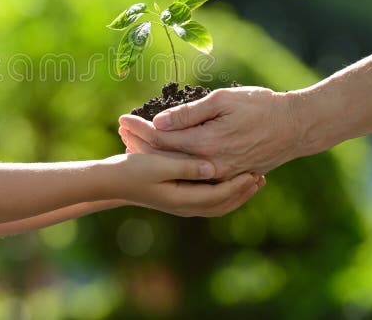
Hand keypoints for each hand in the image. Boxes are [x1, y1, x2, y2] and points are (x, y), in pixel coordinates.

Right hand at [103, 153, 263, 216]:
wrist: (111, 182)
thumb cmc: (132, 169)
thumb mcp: (159, 164)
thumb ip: (186, 166)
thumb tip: (213, 168)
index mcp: (182, 200)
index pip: (220, 195)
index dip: (239, 185)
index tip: (255, 171)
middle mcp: (185, 207)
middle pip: (223, 204)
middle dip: (243, 192)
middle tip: (260, 176)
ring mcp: (181, 206)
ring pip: (217, 205)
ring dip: (235, 194)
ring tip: (251, 180)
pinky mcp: (178, 199)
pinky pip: (208, 200)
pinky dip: (223, 193)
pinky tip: (227, 179)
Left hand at [118, 86, 312, 179]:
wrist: (296, 127)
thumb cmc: (261, 106)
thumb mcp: (224, 100)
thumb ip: (190, 113)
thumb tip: (159, 122)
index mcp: (207, 144)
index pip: (162, 140)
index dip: (139, 129)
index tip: (121, 119)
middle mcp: (211, 165)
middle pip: (165, 159)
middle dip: (140, 144)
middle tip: (121, 132)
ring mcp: (221, 174)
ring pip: (179, 169)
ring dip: (155, 157)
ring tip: (135, 145)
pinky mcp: (229, 176)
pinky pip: (195, 174)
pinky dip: (177, 165)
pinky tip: (166, 156)